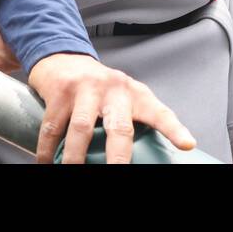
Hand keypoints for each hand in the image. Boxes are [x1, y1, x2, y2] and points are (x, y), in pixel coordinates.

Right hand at [0, 0, 42, 71]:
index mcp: (0, 54)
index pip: (38, 48)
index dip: (49, 29)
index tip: (56, 11)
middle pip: (27, 45)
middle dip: (35, 25)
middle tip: (46, 3)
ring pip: (12, 42)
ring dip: (19, 25)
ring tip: (30, 4)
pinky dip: (5, 27)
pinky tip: (8, 11)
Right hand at [28, 53, 196, 163]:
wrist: (63, 58)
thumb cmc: (98, 89)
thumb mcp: (122, 99)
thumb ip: (132, 120)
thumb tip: (144, 157)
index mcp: (135, 94)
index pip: (159, 113)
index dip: (174, 129)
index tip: (187, 144)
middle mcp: (114, 89)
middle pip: (120, 128)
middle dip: (119, 158)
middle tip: (118, 173)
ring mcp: (86, 89)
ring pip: (82, 130)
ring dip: (75, 159)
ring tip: (72, 171)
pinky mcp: (60, 92)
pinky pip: (52, 128)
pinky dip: (46, 151)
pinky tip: (45, 162)